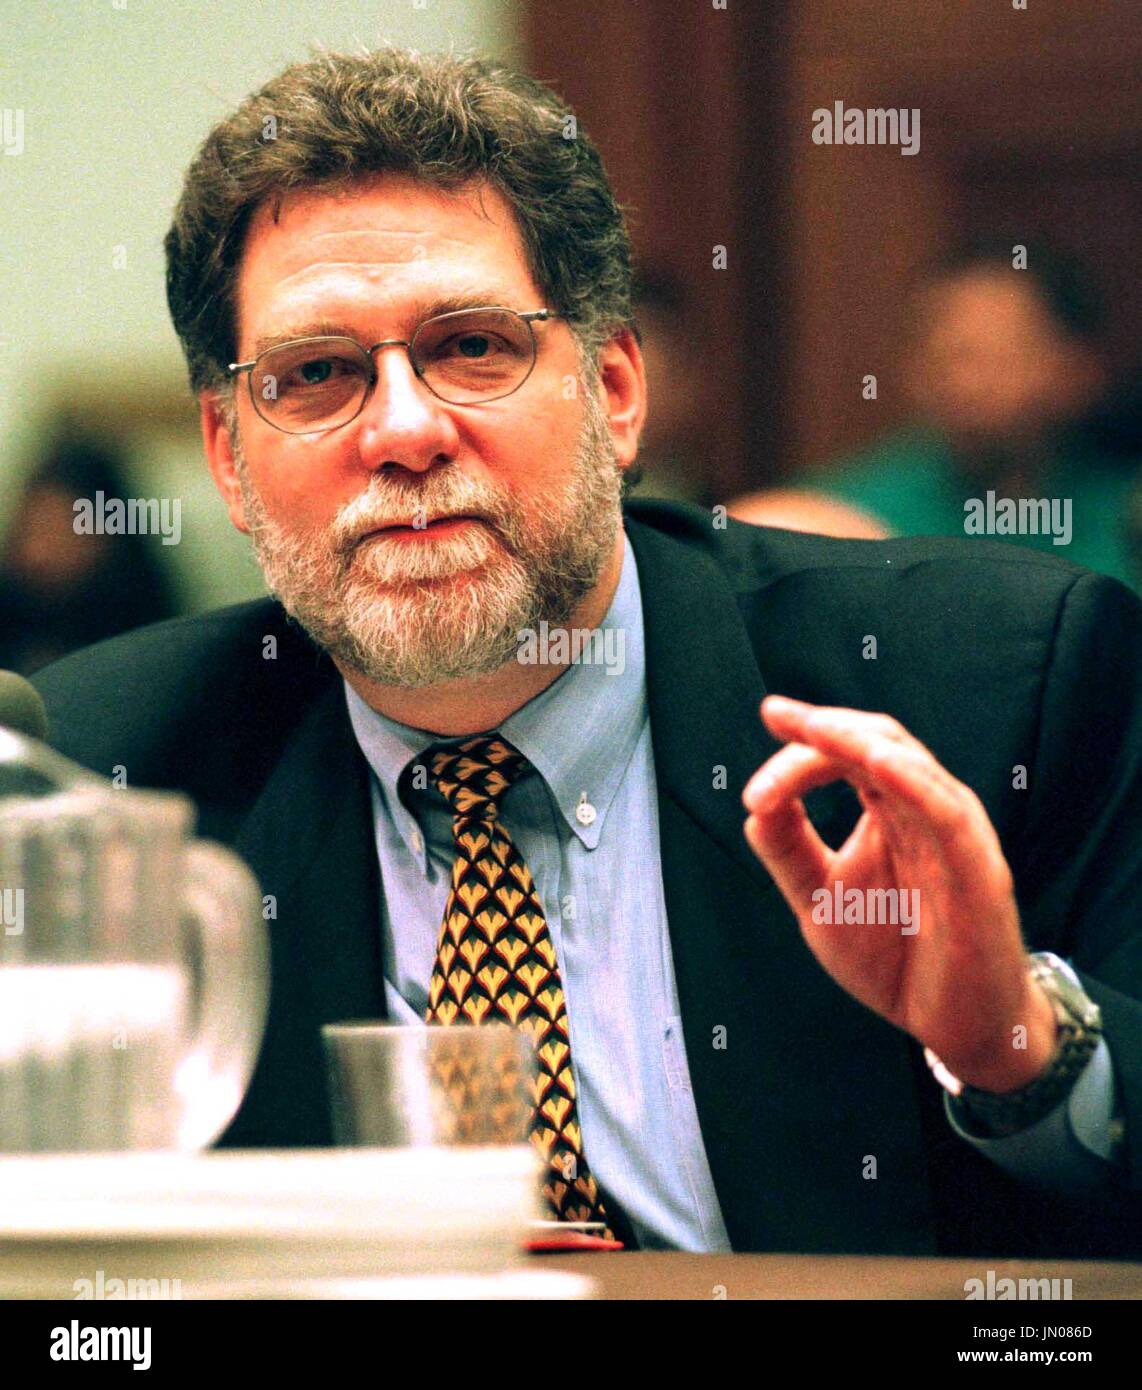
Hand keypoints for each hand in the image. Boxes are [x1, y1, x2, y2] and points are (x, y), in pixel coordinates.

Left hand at [742, 696, 1056, 1092]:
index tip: (768, 719)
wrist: (953, 1028)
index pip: (848, 754)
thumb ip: (790, 851)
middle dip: (824, 727)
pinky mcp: (979, 870)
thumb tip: (754, 807)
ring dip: (858, 742)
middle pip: (877, 743)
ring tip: (814, 727)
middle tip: (778, 717)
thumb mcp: (822, 899)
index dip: (806, 737)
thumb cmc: (897, 959)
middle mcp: (925, 812)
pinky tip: (877, 764)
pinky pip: (947, 815)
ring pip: (911, 766)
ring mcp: (955, 837)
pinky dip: (915, 783)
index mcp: (891, 812)